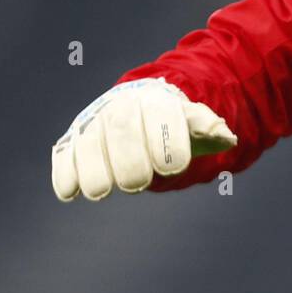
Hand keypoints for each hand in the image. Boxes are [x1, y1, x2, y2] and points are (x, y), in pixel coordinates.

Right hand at [51, 77, 236, 201]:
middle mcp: (121, 106)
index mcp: (155, 99)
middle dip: (128, 158)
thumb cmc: (171, 124)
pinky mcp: (73, 140)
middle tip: (138, 184)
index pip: (160, 114)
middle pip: (121, 128)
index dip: (166, 141)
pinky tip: (69, 193)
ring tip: (101, 192)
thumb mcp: (193, 123)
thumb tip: (227, 137)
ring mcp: (94, 122)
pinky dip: (64, 172)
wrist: (138, 109)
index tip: (173, 169)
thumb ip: (207, 129)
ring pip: (89, 139)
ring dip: (93, 167)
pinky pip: (65, 153)